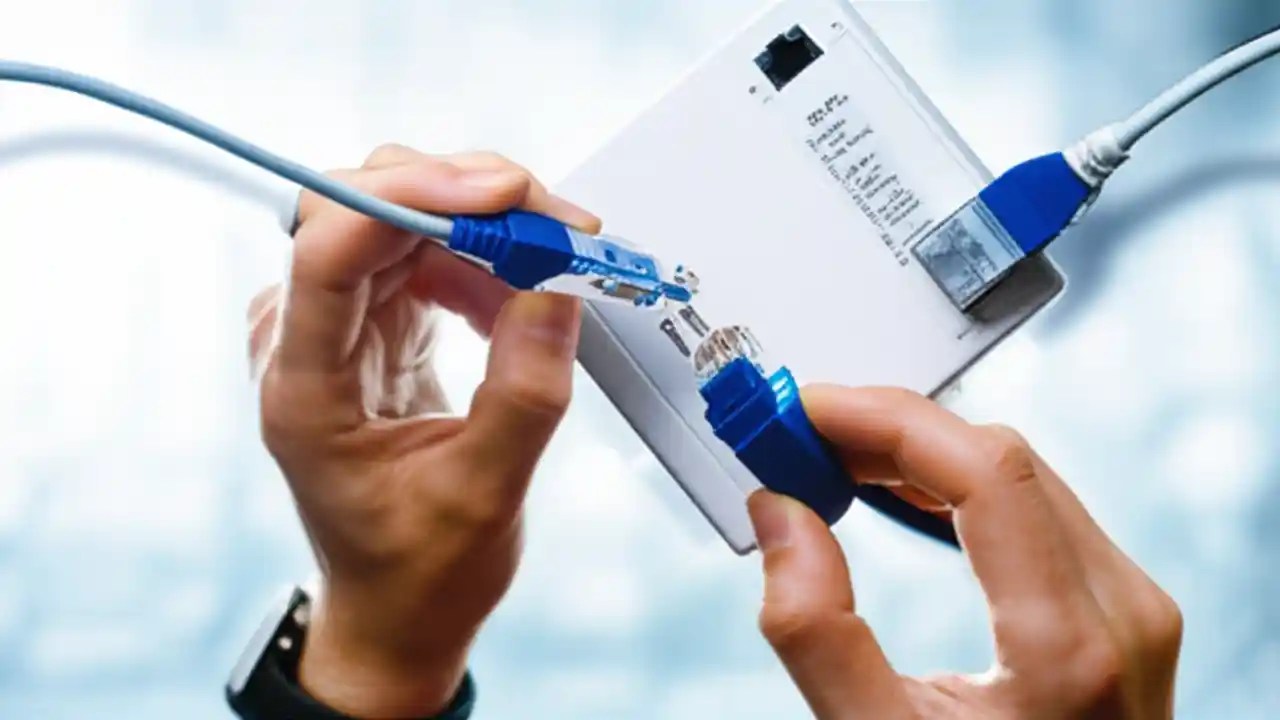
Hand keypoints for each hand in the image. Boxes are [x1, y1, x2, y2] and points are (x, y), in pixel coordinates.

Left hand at [247, 145, 599, 716]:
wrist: (397, 610)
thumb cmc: (420, 574)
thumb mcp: (483, 498)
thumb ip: (522, 396)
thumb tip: (558, 286)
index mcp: (302, 388)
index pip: (328, 250)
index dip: (413, 198)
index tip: (506, 192)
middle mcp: (303, 340)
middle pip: (364, 211)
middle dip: (464, 196)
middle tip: (556, 223)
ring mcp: (337, 327)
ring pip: (402, 221)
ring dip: (487, 225)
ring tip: (560, 260)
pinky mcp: (373, 325)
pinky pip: (426, 257)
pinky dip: (485, 258)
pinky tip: (526, 292)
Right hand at [748, 387, 1182, 719]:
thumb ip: (815, 632)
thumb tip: (779, 514)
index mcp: (1071, 650)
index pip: (983, 469)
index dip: (884, 418)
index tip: (804, 409)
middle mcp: (1122, 611)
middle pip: (999, 457)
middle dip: (886, 427)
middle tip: (794, 434)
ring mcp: (1129, 607)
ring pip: (1017, 473)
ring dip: (916, 451)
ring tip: (828, 458)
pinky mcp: (1118, 608)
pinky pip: (1032, 507)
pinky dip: (953, 484)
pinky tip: (893, 487)